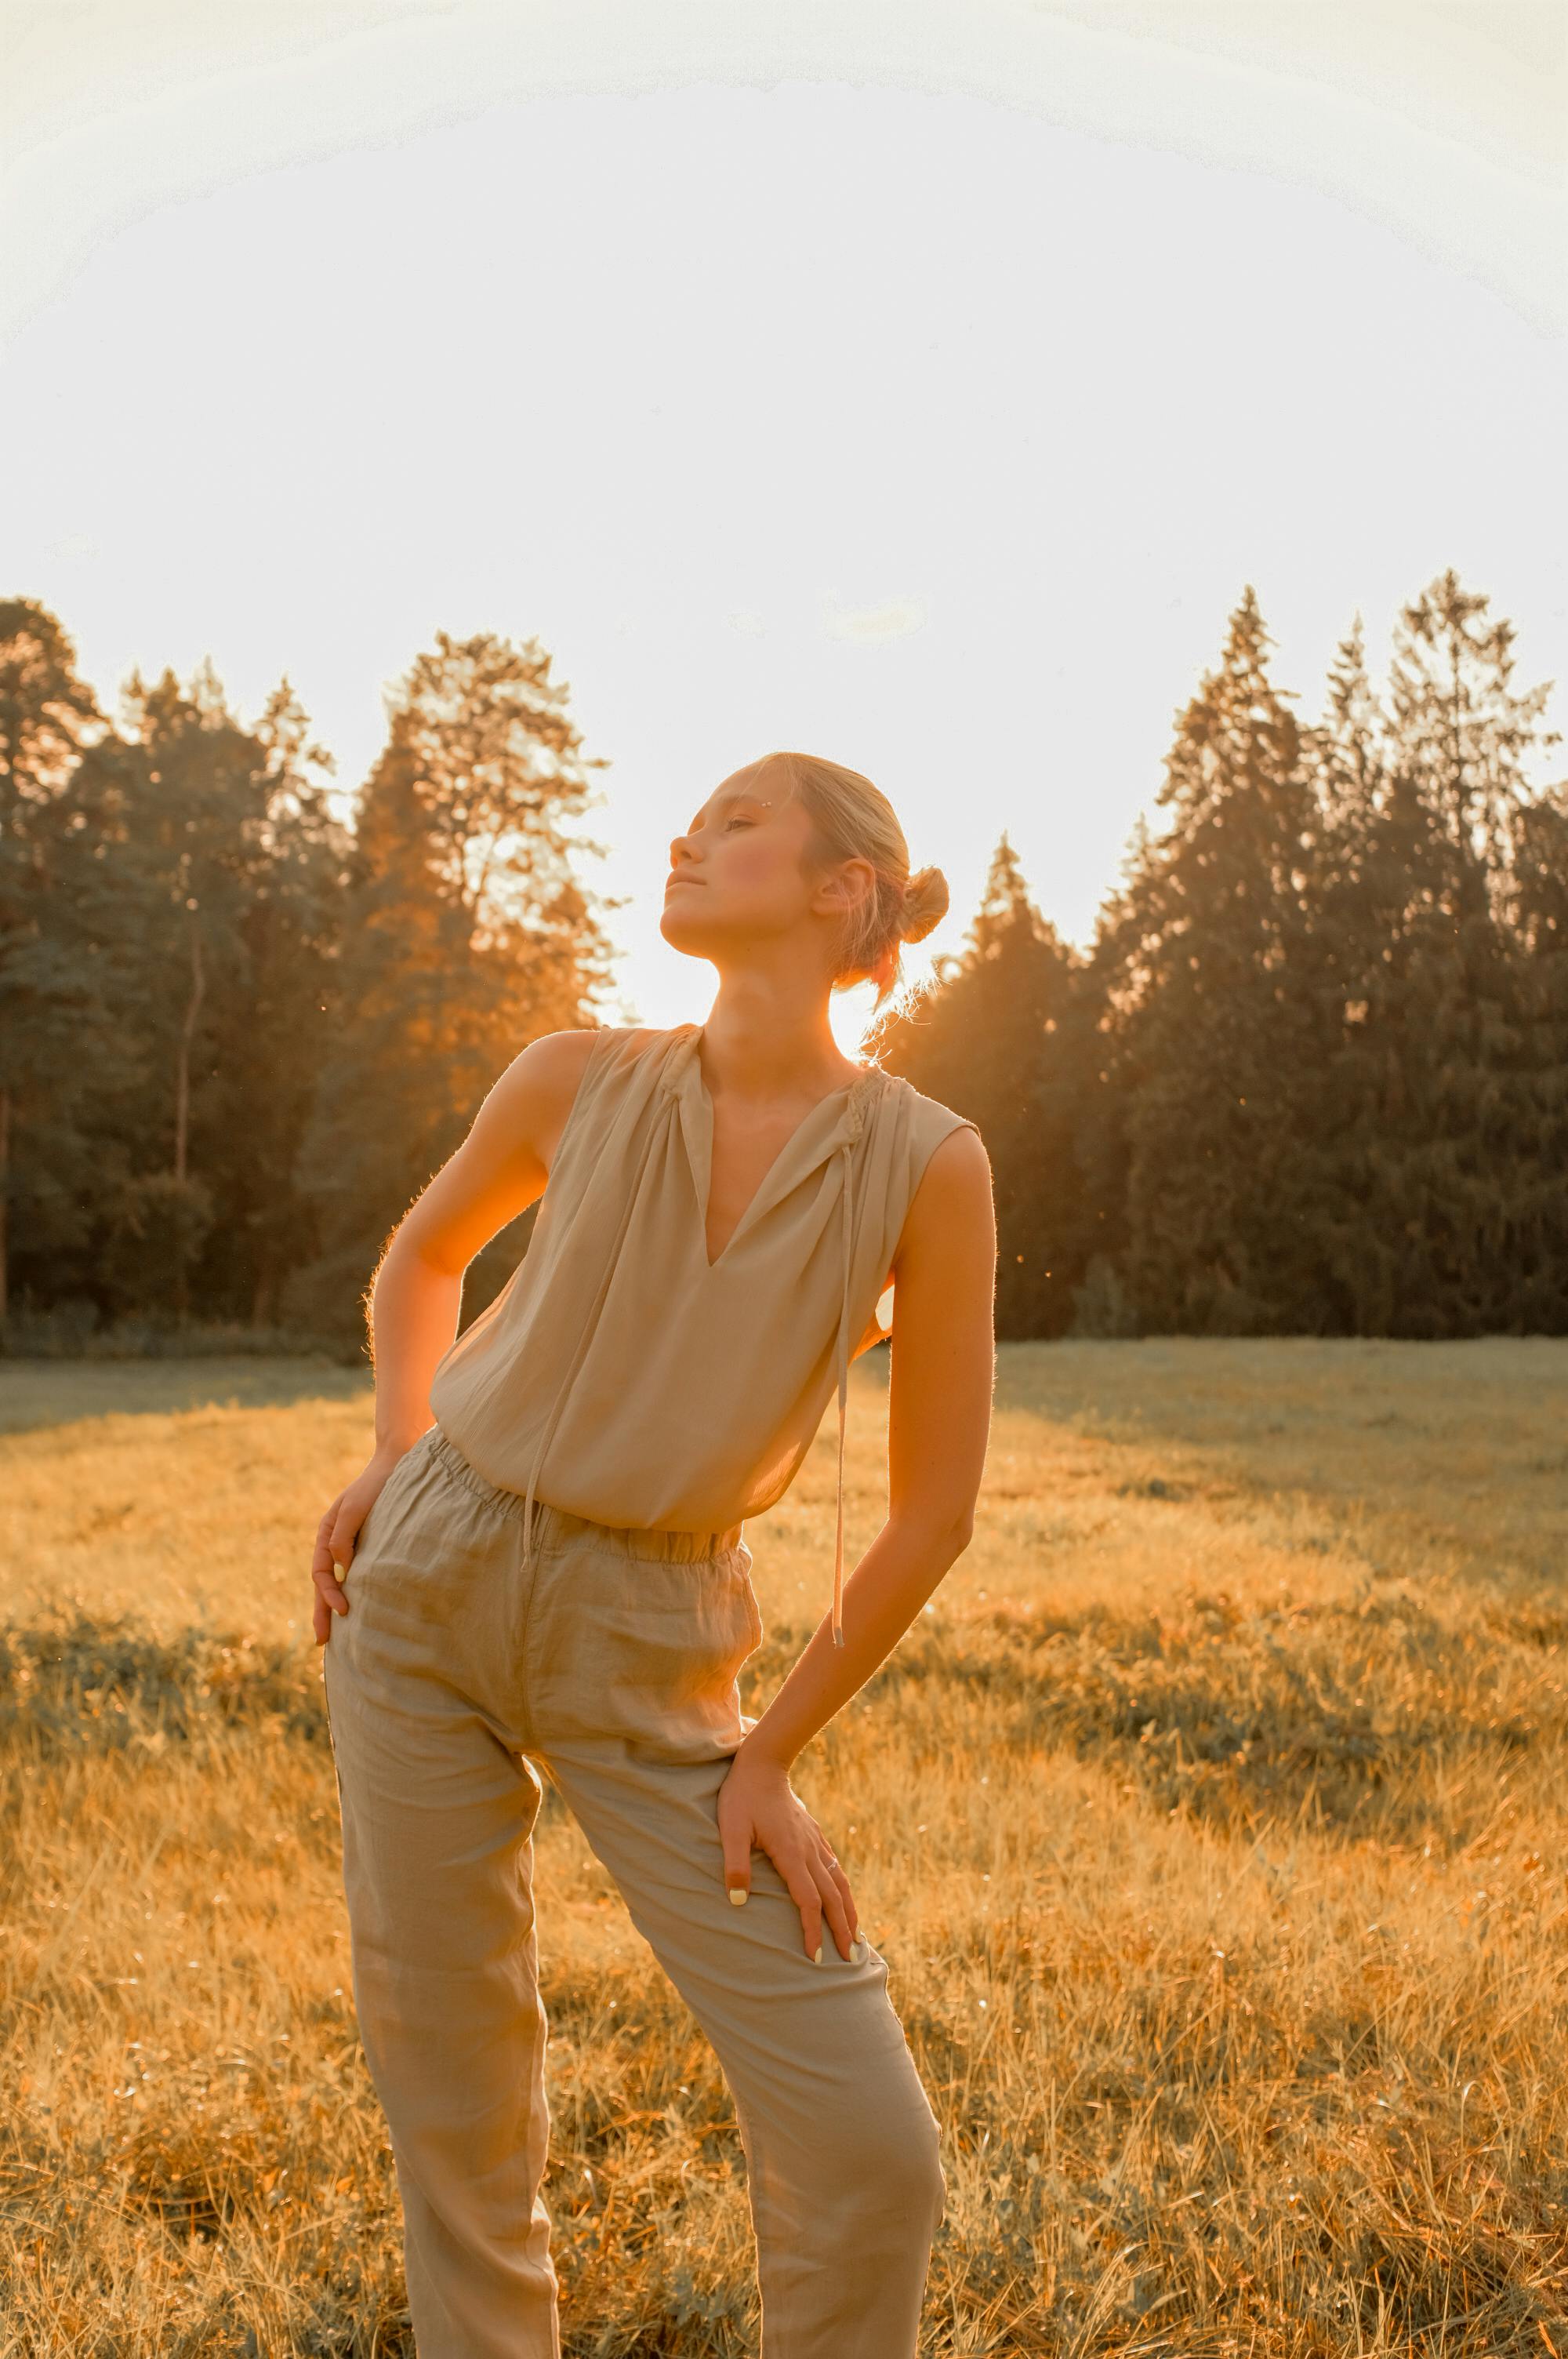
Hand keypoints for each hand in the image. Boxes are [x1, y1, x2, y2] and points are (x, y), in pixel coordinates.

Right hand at [310, 1448, 403, 1646]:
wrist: (397, 1464)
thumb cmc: (375, 1485)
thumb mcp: (354, 1509)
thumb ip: (343, 1537)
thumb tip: (343, 1568)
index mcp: (326, 1534)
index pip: (321, 1573)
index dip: (330, 1594)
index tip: (344, 1611)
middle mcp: (335, 1543)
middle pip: (324, 1584)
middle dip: (322, 1612)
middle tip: (322, 1642)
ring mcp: (351, 1546)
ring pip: (337, 1582)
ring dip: (334, 1607)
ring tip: (335, 1635)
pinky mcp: (369, 1546)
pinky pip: (356, 1575)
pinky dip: (353, 1593)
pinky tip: (360, 1610)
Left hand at [716, 1743, 861, 1962]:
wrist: (762, 1764)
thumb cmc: (742, 1797)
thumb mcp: (731, 1829)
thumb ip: (735, 1864)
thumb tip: (737, 1901)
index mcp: (792, 1853)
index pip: (808, 1900)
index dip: (812, 1930)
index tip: (816, 1957)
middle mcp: (810, 1851)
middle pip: (832, 1897)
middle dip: (842, 1929)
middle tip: (850, 1959)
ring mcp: (815, 1842)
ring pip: (839, 1883)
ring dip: (849, 1912)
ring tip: (857, 1937)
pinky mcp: (814, 1835)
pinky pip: (835, 1868)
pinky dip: (844, 1889)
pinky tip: (844, 1899)